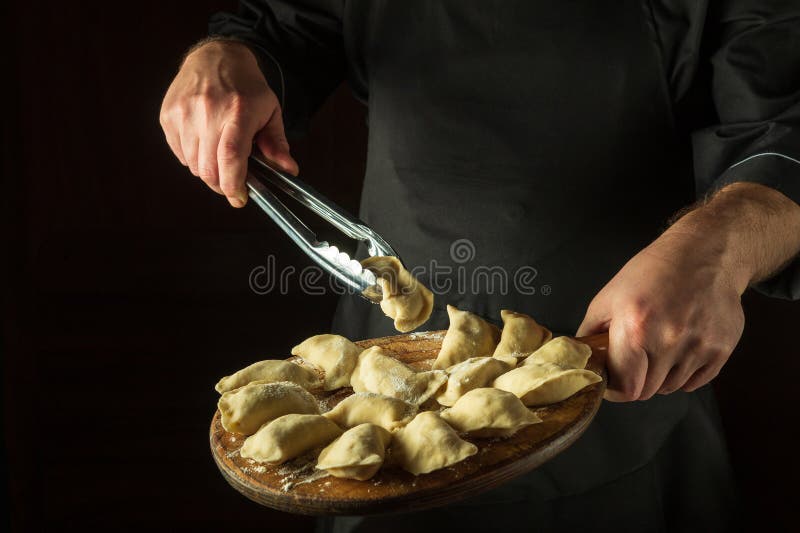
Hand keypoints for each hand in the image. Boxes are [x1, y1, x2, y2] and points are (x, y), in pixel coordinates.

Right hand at [159, 39, 298, 206]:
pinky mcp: (168, 115)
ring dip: (208, 171)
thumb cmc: (246, 87)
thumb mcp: (270, 111)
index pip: (231, 156)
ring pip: (193, 165)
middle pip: (209, 168)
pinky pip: (179, 154)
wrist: (215, 57)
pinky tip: (205, 143)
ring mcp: (184, 113)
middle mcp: (208, 111)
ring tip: (220, 156)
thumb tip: (289, 170)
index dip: (233, 184)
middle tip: (233, 183)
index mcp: (238, 111)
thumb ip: (277, 143)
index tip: (239, 198)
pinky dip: (193, 158)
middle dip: (222, 185)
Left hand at [576, 229, 745, 400]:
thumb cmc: (652, 272)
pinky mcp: (721, 349)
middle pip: (647, 391)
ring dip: (660, 376)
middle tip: (633, 360)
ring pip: (671, 387)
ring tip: (658, 347)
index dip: (615, 389)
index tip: (612, 380)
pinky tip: (678, 349)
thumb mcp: (608, 297)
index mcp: (636, 327)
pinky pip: (695, 382)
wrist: (703, 255)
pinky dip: (683, 374)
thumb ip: (591, 333)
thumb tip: (581, 360)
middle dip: (636, 380)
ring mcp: (699, 346)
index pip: (625, 387)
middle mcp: (670, 340)